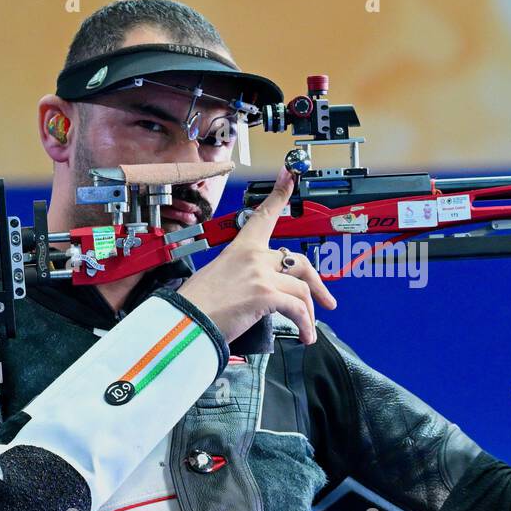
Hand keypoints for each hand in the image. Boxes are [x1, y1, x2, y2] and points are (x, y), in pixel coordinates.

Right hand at [179, 165, 336, 345]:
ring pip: (302, 288)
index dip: (280, 194)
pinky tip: (305, 335)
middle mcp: (253, 256)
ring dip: (310, 312)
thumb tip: (261, 290)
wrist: (185, 322)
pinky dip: (306, 324)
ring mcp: (260, 274)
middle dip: (316, 284)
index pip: (263, 215)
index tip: (290, 175)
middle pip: (300, 261)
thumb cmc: (197, 305)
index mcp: (240, 248)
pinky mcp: (266, 295)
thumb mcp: (218, 277)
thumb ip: (245, 276)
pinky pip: (298, 308)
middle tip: (325, 300)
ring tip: (308, 330)